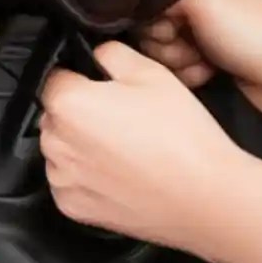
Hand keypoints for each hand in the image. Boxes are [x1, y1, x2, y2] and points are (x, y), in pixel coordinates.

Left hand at [39, 41, 250, 255]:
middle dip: (79, 110)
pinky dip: (86, 176)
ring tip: (124, 147)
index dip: (80, 77)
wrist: (206, 197)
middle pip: (55, 114)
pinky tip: (119, 173)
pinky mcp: (73, 208)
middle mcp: (56, 143)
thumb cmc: (182, 135)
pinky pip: (68, 182)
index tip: (103, 85)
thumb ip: (112, 54)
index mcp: (69, 104)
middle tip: (121, 117)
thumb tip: (95, 54)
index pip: (55, 77)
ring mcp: (63, 179)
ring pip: (61, 148)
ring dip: (80, 144)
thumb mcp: (152, 74)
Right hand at [138, 0, 261, 117]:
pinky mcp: (202, 64)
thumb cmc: (260, 32)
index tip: (172, 21)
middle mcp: (192, 5)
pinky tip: (211, 73)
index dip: (151, 14)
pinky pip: (173, 75)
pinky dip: (189, 77)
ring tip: (208, 58)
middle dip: (166, 42)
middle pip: (146, 28)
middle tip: (195, 40)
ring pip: (157, 56)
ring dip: (180, 63)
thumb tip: (130, 6)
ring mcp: (197, 36)